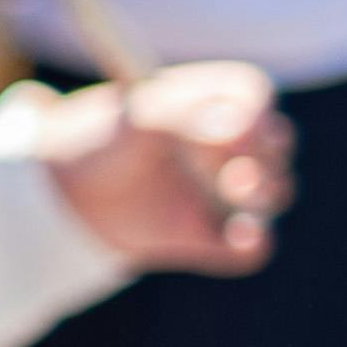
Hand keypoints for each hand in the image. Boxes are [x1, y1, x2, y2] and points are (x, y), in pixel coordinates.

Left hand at [36, 61, 288, 271]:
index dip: (249, 114)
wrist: (70, 192)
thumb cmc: (104, 140)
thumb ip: (182, 119)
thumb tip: (235, 134)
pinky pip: (252, 248)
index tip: (231, 131)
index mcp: (220, 100)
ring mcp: (235, 192)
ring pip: (275, 193)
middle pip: (276, 146)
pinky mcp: (221, 236)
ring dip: (263, 194)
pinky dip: (253, 244)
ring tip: (237, 189)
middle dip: (264, 156)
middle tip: (238, 170)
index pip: (255, 98)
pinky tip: (243, 238)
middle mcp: (239, 145)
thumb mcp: (131, 121)